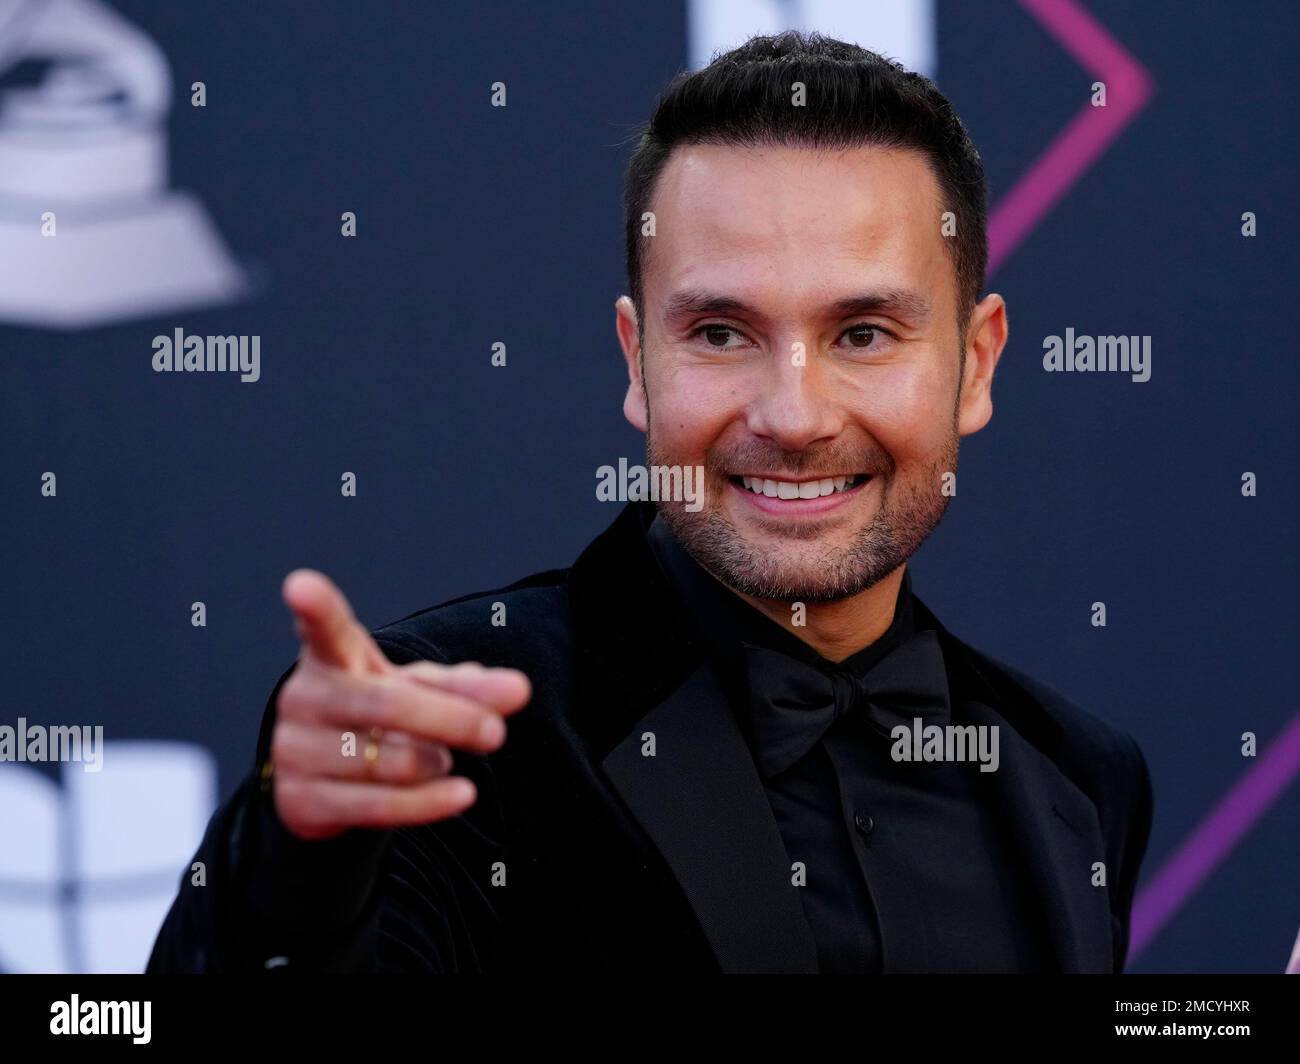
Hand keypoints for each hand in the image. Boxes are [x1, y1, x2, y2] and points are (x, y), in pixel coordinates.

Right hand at [269, 569, 529, 840]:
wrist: (325, 778)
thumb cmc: (380, 713)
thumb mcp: (420, 690)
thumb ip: (467, 686)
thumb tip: (519, 689)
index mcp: (332, 657)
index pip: (324, 629)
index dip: (314, 608)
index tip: (300, 586)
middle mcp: (306, 697)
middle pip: (387, 705)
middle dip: (450, 719)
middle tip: (496, 732)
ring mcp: (296, 749)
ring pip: (388, 762)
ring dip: (434, 764)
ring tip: (443, 760)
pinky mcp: (300, 802)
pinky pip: (377, 806)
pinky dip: (428, 803)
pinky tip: (460, 795)